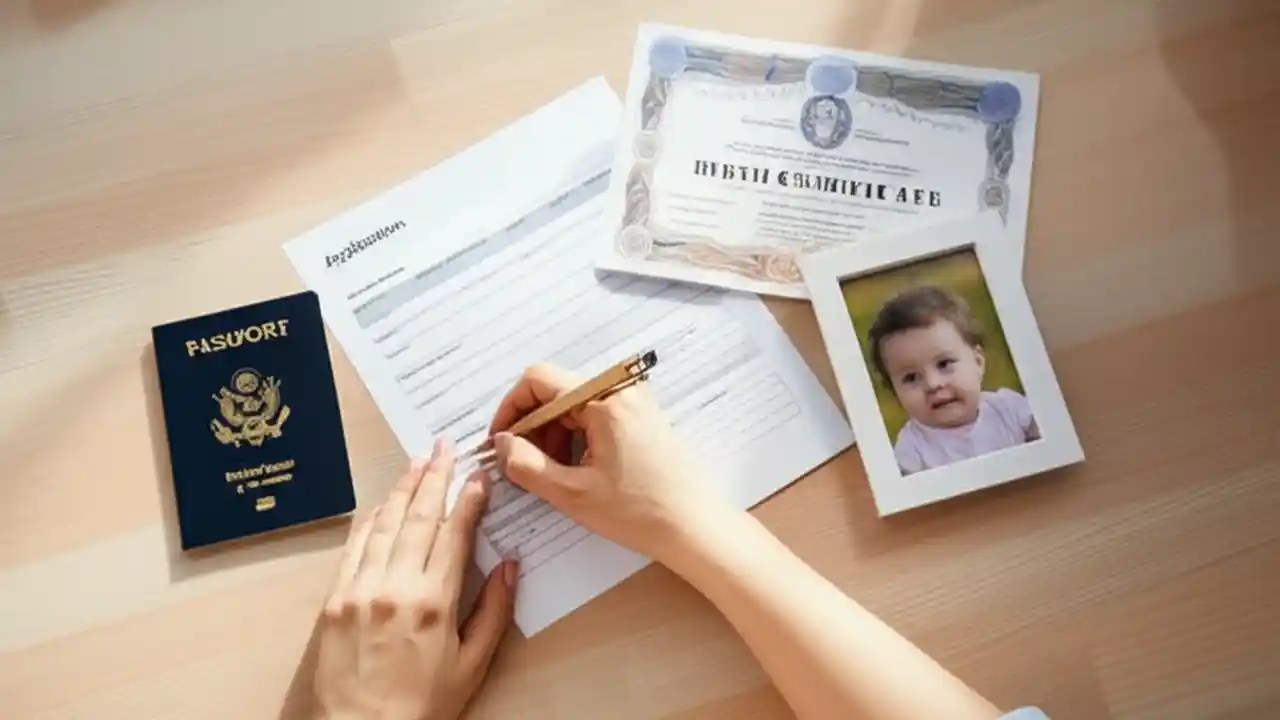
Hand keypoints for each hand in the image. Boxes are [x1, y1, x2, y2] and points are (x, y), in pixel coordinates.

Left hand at [313, 440, 517, 719]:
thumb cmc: (419, 707)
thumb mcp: (472, 666)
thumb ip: (494, 611)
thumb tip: (511, 565)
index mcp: (435, 602)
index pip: (454, 533)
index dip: (469, 500)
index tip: (480, 476)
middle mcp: (395, 587)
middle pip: (419, 517)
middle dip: (435, 477)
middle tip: (445, 447)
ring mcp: (360, 590)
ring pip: (385, 524)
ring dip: (403, 487)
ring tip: (418, 461)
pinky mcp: (334, 599)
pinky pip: (355, 546)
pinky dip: (370, 518)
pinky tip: (381, 502)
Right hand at [489, 364, 730, 562]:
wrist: (696, 527)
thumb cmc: (641, 512)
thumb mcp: (572, 493)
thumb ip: (526, 464)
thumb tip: (501, 444)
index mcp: (604, 399)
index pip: (538, 379)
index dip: (511, 409)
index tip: (501, 441)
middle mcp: (621, 389)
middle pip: (557, 391)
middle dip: (533, 427)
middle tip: (524, 465)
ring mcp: (635, 401)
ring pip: (575, 405)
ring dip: (554, 434)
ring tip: (554, 474)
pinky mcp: (642, 417)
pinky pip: (596, 414)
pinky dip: (577, 437)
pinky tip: (578, 470)